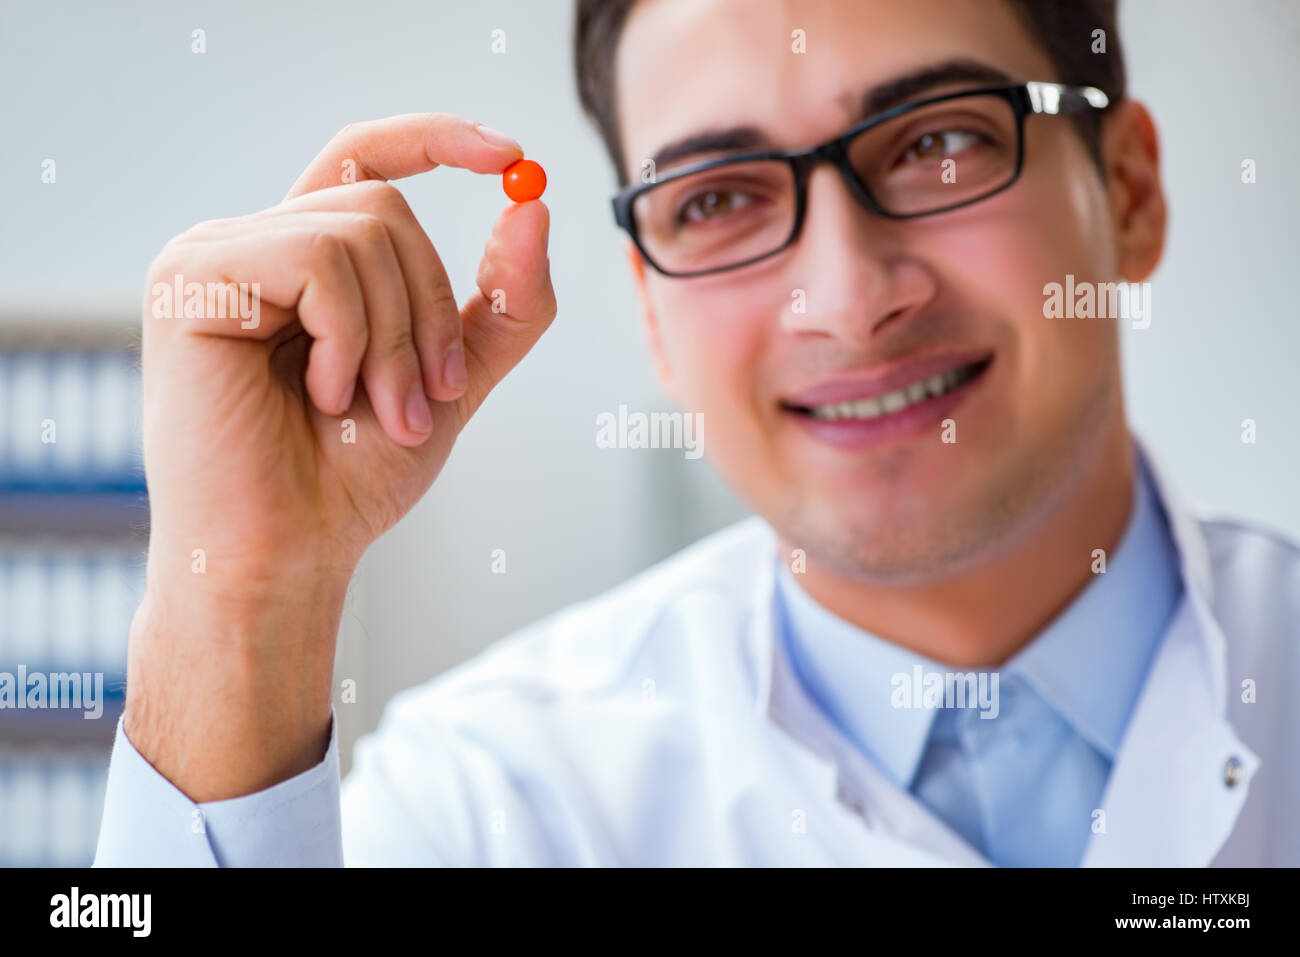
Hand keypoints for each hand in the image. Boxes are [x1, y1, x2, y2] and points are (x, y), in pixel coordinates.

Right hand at [126, 114, 555, 799]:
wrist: (288, 555)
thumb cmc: (353, 478)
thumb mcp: (454, 378)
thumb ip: (502, 301)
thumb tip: (535, 205)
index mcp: (305, 263)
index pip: (366, 162)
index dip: (435, 140)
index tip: (510, 154)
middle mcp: (254, 245)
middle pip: (385, 208)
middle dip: (431, 312)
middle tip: (427, 398)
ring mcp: (215, 256)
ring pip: (359, 230)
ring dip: (395, 336)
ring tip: (373, 409)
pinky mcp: (190, 280)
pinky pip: (315, 259)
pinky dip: (349, 336)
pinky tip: (320, 395)